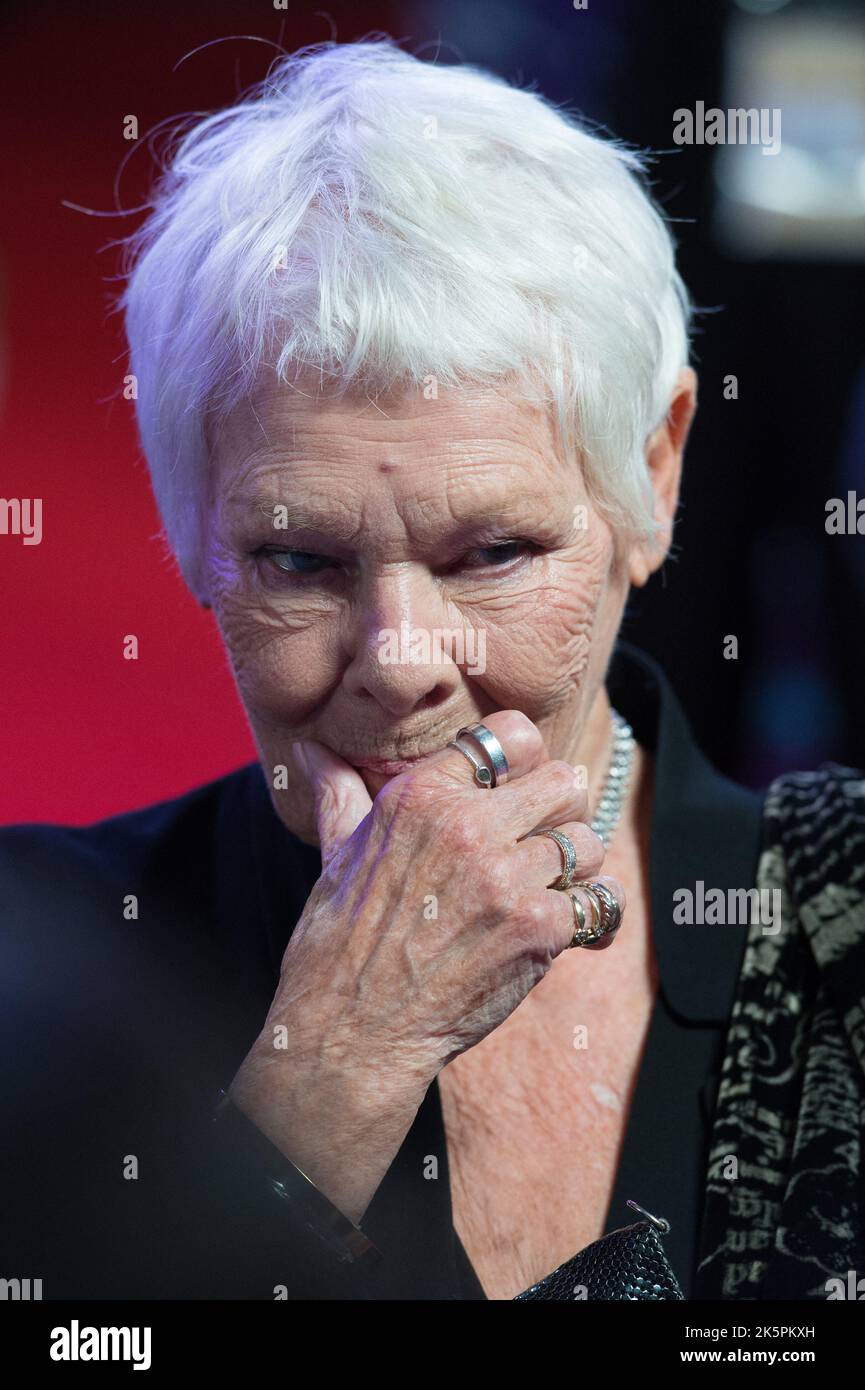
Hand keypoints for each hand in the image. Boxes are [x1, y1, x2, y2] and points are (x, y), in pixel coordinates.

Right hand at [230, 711, 623, 1223]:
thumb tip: (307, 752)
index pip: (507, 736)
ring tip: (553, 894)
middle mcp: (467, 824)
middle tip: (544, 845)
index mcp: (420, 796)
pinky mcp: (537, 927)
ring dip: (578, 872)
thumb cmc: (336, 947)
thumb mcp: (335, 855)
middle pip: (562, 782)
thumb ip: (338, 793)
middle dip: (561, 813)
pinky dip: (597, 919)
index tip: (521, 786)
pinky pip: (601, 903)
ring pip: (586, 844)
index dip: (524, 759)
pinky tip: (577, 931)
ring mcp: (506, 875)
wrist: (350, 1034)